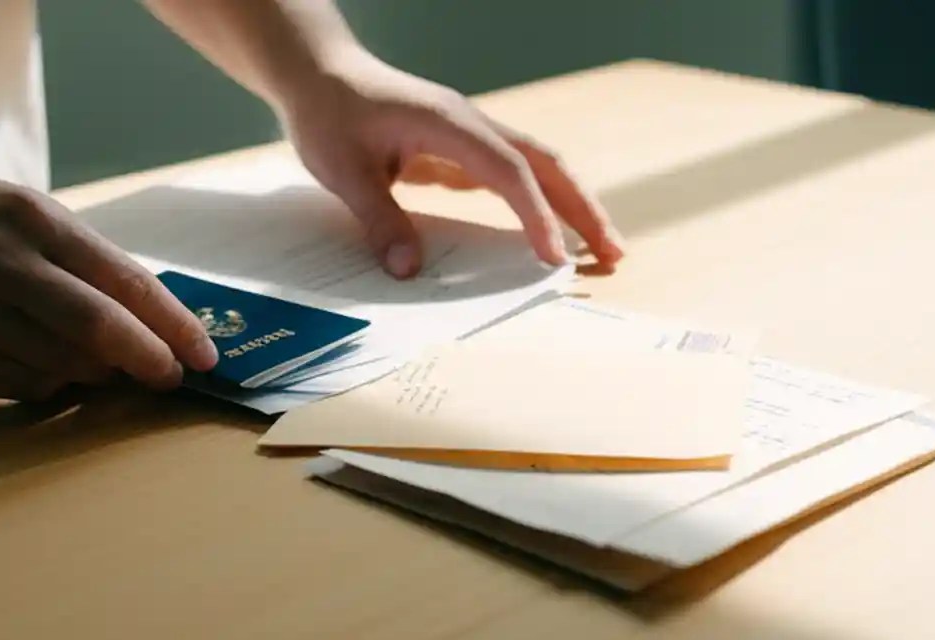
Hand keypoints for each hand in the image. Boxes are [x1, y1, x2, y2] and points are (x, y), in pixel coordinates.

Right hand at [0, 163, 217, 400]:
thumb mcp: (22, 214)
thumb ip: (81, 264)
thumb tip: (149, 324)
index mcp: (33, 221)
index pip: (124, 282)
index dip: (173, 325)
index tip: (205, 354)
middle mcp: (1, 265)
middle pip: (98, 329)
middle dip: (147, 359)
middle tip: (172, 378)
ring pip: (59, 365)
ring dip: (98, 375)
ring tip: (112, 370)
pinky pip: (13, 386)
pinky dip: (46, 385)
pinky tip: (52, 373)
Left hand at [279, 55, 623, 277]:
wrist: (320, 73)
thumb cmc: (328, 113)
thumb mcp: (341, 170)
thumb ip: (377, 218)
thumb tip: (408, 271)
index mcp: (449, 123)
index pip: (509, 171)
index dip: (535, 215)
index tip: (553, 257)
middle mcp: (471, 125)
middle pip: (547, 163)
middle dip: (583, 209)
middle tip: (614, 254)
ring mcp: (471, 136)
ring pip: (538, 168)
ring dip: (571, 206)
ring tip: (598, 249)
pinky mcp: (461, 150)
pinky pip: (511, 178)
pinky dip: (537, 206)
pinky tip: (547, 238)